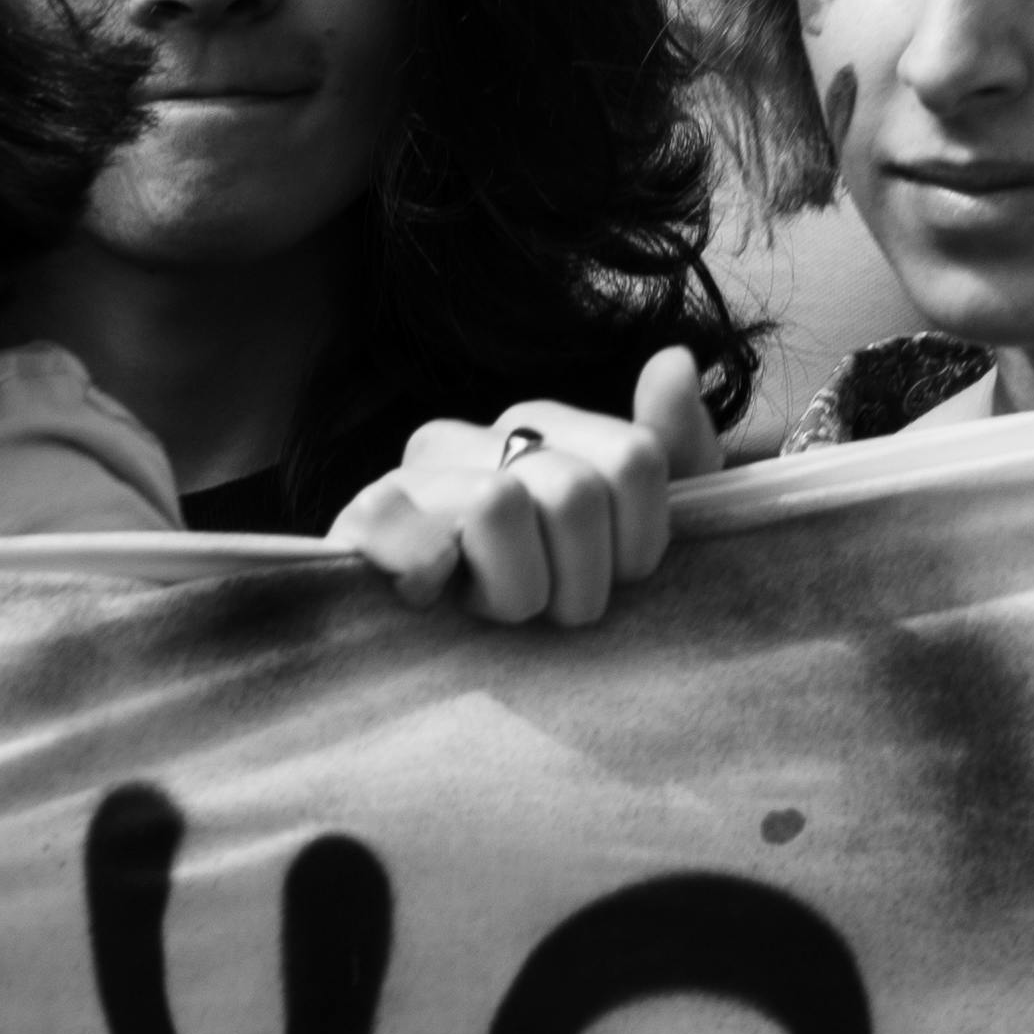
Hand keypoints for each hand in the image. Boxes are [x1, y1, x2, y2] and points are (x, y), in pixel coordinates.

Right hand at [336, 341, 718, 623]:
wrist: (458, 674)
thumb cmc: (557, 595)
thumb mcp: (641, 528)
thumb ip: (674, 446)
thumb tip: (674, 358)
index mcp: (541, 426)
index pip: (635, 458)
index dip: (642, 541)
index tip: (616, 573)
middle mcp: (472, 436)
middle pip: (575, 492)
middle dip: (580, 580)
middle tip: (551, 607)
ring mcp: (410, 478)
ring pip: (499, 505)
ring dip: (516, 591)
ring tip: (496, 609)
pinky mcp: (358, 526)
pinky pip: (401, 527)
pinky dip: (431, 572)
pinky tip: (436, 598)